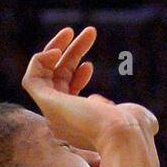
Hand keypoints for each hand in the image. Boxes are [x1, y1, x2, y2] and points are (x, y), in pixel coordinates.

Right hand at [21, 28, 156, 148]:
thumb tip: (105, 103)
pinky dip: (39, 61)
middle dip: (72, 53)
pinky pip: (32, 80)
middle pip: (59, 79)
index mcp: (80, 125)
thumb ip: (121, 110)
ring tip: (71, 31)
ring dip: (56, 49)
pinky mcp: (47, 104)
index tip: (90, 66)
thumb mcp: (134, 116)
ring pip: (46, 76)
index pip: (68, 96)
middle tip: (89, 32)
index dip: (76, 77)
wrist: (126, 135)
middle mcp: (63, 121)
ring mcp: (54, 113)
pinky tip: (55, 50)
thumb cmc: (134, 128)